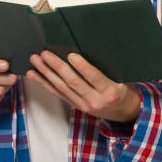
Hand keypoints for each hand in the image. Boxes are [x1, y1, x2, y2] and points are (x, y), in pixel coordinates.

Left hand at [26, 51, 141, 122]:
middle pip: (72, 82)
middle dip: (56, 67)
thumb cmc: (126, 90)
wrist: (126, 113)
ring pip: (61, 88)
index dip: (82, 67)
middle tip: (44, 53)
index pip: (94, 77)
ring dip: (46, 73)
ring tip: (35, 61)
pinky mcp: (76, 106)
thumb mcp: (124, 79)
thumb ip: (109, 68)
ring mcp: (83, 105)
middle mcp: (95, 100)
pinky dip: (45, 84)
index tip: (71, 55)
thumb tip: (91, 48)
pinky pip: (58, 94)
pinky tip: (35, 75)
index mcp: (110, 91)